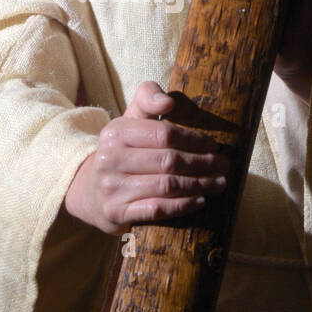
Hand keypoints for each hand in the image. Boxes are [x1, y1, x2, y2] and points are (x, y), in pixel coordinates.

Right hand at [64, 81, 230, 234]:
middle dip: (203, 163)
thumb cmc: (121, 151)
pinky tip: (200, 200)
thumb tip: (169, 102)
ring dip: (199, 185)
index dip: (194, 140)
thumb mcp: (129, 120)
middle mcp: (110, 159)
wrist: (88, 189)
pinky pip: (158, 209)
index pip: (164, 134)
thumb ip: (147, 98)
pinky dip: (183, 205)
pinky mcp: (117, 213)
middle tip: (223, 165)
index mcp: (116, 132)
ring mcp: (113, 188)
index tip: (213, 145)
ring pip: (167, 186)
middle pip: (169, 161)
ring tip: (219, 182)